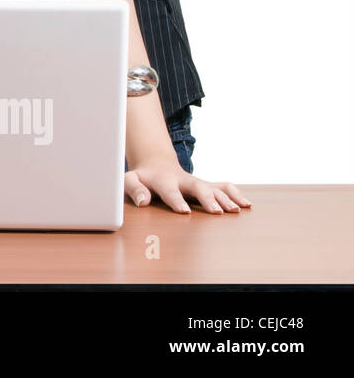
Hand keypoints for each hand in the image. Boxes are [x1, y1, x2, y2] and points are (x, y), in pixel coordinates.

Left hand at [125, 156, 252, 213]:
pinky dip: (236, 194)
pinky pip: (224, 186)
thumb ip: (134, 189)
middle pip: (197, 187)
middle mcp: (183, 180)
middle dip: (207, 199)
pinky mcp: (207, 184)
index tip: (184, 212)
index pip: (170, 190)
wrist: (157, 164)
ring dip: (225, 198)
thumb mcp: (130, 180)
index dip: (176, 200)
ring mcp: (197, 181)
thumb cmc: (143, 178)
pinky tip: (247, 205)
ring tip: (236, 210)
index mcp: (163, 180)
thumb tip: (142, 202)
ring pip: (214, 187)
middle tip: (216, 212)